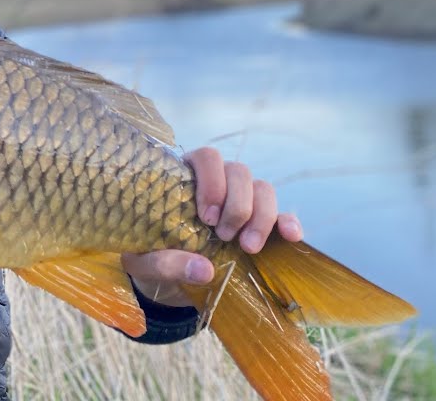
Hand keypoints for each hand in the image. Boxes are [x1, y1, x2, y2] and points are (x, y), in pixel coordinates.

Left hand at [121, 146, 304, 307]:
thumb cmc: (147, 256)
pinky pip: (282, 214)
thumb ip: (165, 262)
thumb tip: (205, 269)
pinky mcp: (259, 223)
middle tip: (223, 236)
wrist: (163, 278)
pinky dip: (288, 222)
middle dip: (237, 204)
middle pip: (240, 172)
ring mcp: (241, 200)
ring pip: (263, 188)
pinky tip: (292, 236)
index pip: (206, 157)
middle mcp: (216, 181)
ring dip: (261, 216)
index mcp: (183, 176)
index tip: (207, 217)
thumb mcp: (143, 261)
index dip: (212, 182)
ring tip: (248, 247)